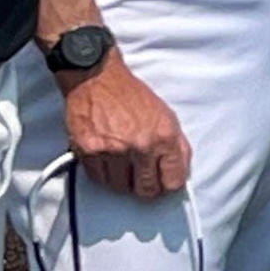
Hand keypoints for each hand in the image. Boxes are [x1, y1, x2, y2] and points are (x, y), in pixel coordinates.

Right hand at [60, 49, 191, 202]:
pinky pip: (99, 179)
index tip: (164, 183)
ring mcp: (114, 151)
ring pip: (121, 188)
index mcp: (164, 137)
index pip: (173, 181)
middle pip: (147, 190)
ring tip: (122, 163)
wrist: (97, 80)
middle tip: (141, 177)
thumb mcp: (166, 116)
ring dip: (122, 180)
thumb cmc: (131, 97)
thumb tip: (179, 172)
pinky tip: (106, 159)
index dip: (168, 184)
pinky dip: (103, 174)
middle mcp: (141, 146)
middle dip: (146, 187)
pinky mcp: (89, 152)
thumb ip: (176, 146)